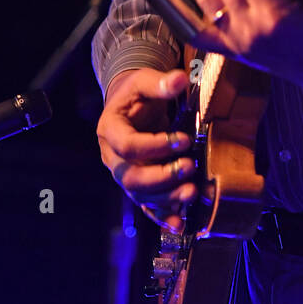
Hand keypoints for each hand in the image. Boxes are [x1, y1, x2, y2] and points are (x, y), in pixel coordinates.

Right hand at [96, 67, 195, 232]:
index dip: (155, 146)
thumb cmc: (136, 94)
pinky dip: (163, 217)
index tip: (184, 139)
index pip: (127, 145)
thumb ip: (161, 82)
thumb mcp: (144, 81)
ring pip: (140, 196)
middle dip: (161, 177)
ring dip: (166, 198)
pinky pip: (147, 208)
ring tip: (192, 193)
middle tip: (189, 167)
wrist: (129, 107)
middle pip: (130, 178)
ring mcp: (124, 175)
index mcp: (110, 130)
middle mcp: (112, 158)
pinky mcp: (138, 187)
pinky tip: (181, 224)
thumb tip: (180, 79)